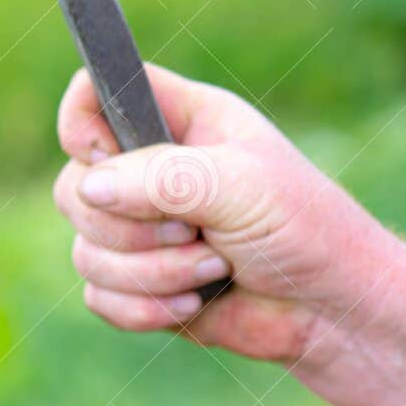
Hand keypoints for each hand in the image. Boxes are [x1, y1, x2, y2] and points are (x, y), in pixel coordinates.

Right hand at [54, 64, 404, 365]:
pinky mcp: (141, 285)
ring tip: (213, 271)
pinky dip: (143, 308)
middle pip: (75, 186)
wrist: (331, 311)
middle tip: (194, 232)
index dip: (81, 124)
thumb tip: (89, 187)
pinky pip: (99, 296)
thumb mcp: (241, 185)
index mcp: (180, 121)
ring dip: (150, 273)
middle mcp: (151, 171)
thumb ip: (162, 176)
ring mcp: (142, 231)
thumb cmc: (304, 229)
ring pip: (86, 250)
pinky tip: (195, 306)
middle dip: (129, 226)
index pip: (96, 93)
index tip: (105, 158)